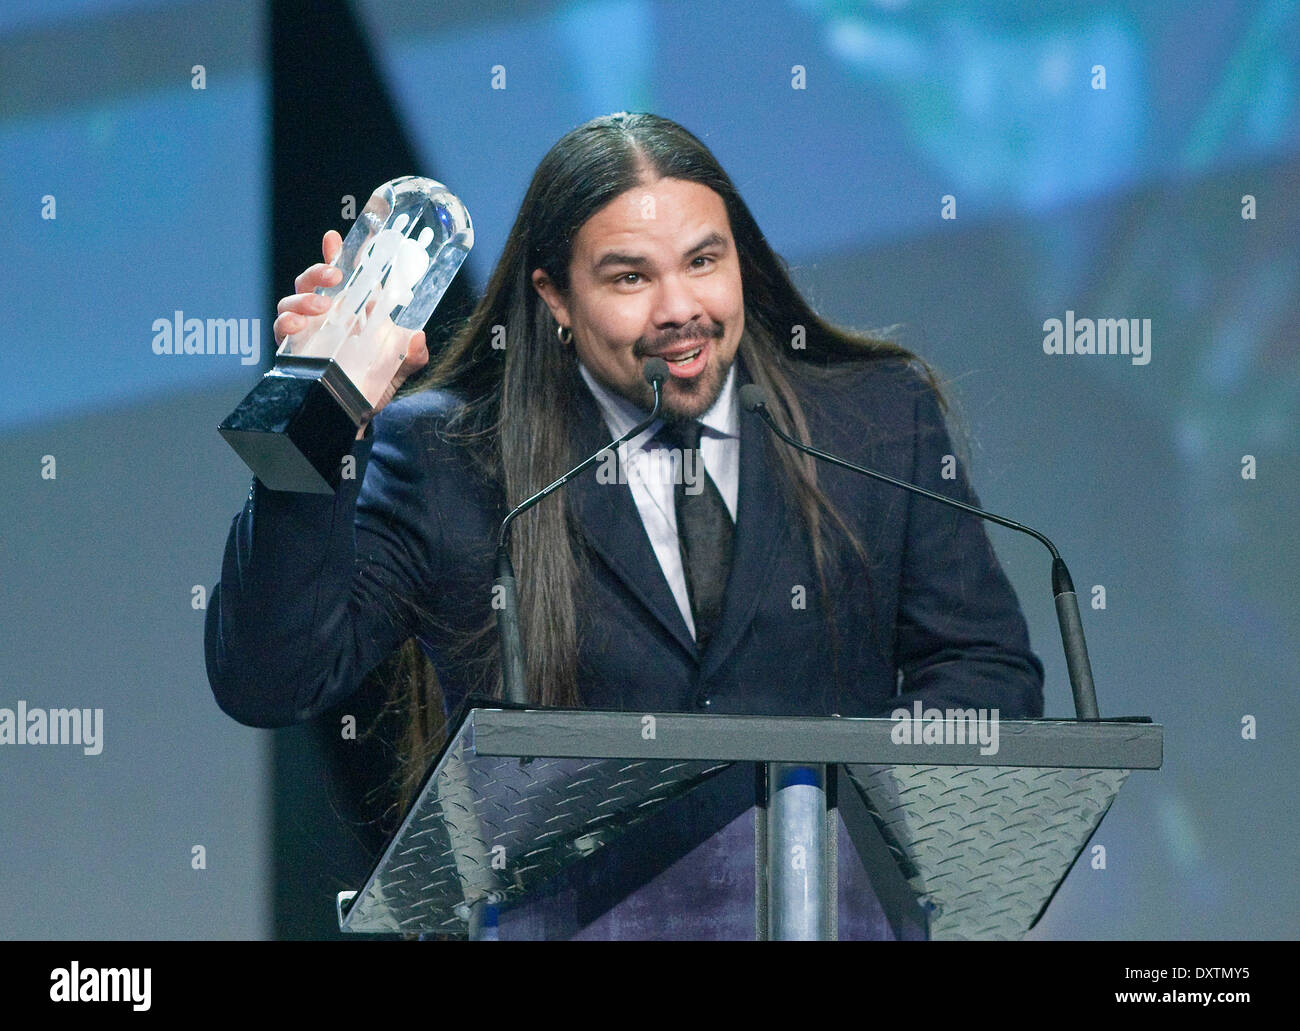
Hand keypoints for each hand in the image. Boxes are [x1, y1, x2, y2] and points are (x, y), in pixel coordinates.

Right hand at [273, 230, 428, 437]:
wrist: (356, 416)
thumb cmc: (377, 383)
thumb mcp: (401, 366)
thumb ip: (413, 353)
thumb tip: (419, 338)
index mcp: (356, 308)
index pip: (349, 272)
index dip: (341, 252)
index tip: (337, 236)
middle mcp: (330, 314)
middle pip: (314, 279)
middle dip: (319, 269)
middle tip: (333, 274)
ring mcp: (310, 330)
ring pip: (293, 298)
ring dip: (303, 296)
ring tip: (320, 306)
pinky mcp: (294, 349)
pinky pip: (281, 329)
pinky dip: (285, 323)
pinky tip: (296, 326)